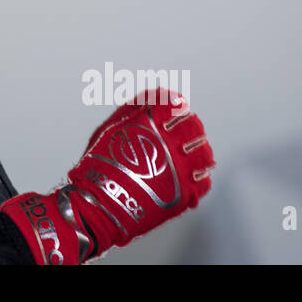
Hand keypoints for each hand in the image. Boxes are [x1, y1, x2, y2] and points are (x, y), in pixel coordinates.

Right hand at [0, 91, 214, 263]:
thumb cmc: (98, 168)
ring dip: (199, 150)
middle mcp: (167, 143)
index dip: (175, 103)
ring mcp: (179, 169)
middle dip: (190, 125)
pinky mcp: (184, 194)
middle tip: (185, 131)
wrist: (97, 206)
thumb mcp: (108, 129)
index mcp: (148, 124)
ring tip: (191, 154)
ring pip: (204, 153)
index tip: (177, 106)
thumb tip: (153, 96)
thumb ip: (132, 109)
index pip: (173, 103)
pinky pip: (203, 182)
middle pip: (193, 126)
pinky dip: (199, 177)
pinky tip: (191, 175)